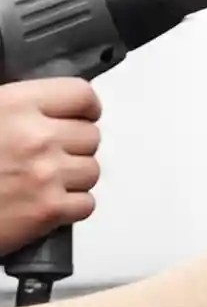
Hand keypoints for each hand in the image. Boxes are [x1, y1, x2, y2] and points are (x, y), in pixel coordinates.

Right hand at [0, 78, 101, 254]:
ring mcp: (45, 175)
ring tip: (45, 180)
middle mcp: (35, 137)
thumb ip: (15, 108)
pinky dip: (71, 207)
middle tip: (51, 154)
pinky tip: (47, 203)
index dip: (83, 108)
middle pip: (90, 136)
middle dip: (74, 146)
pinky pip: (86, 204)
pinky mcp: (47, 211)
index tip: (79, 116)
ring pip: (91, 170)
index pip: (81, 95)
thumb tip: (46, 108)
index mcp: (15, 105)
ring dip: (73, 177)